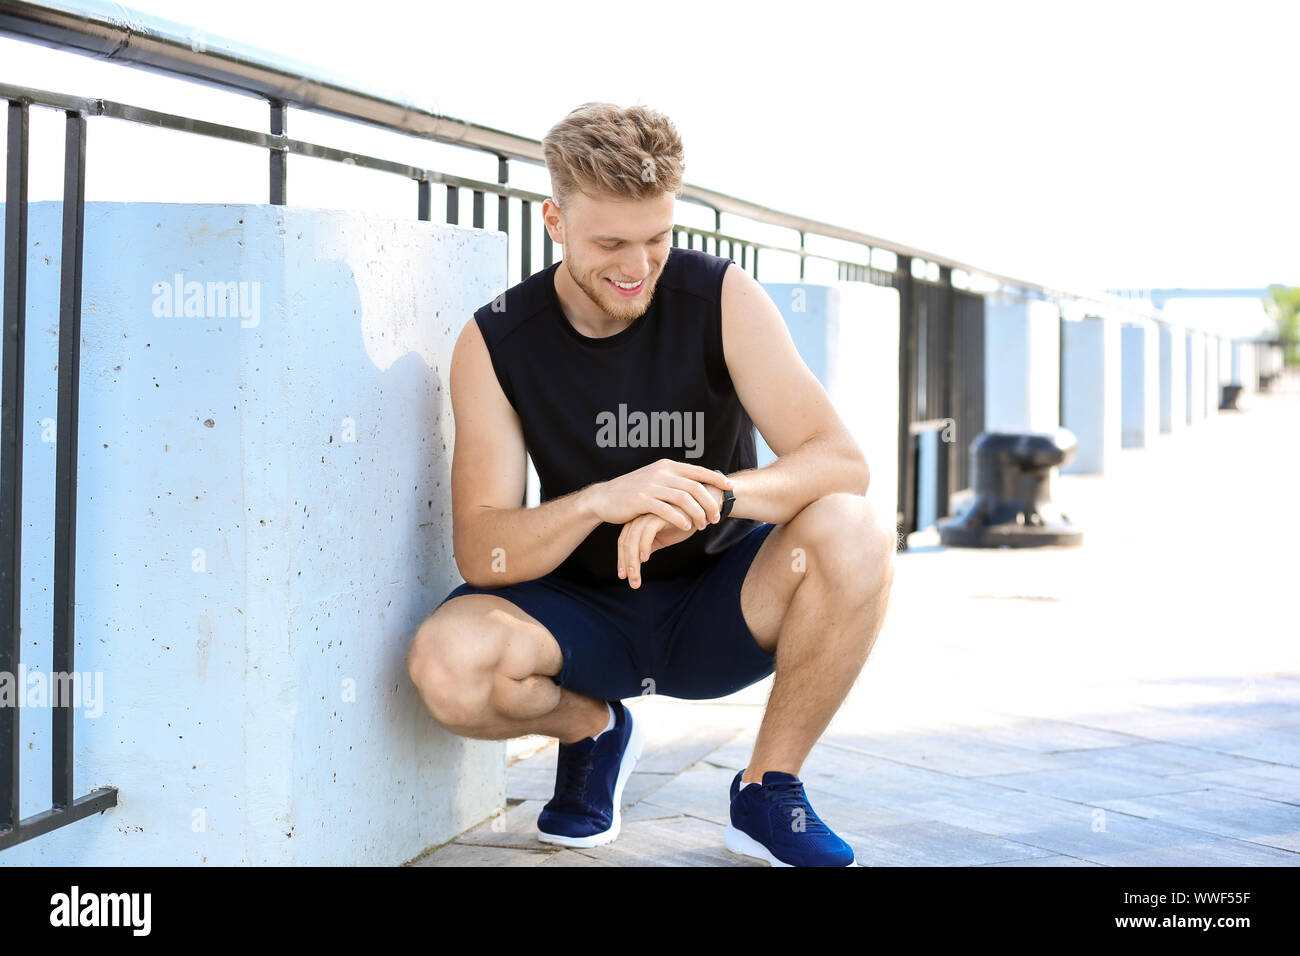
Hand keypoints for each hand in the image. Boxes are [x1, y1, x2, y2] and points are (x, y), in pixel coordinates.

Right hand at [585, 458, 731, 532]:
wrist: (604, 498)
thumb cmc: (633, 492)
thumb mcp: (656, 479)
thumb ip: (674, 480)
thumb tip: (696, 483)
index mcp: (667, 466)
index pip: (698, 471)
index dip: (716, 478)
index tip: (730, 487)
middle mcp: (661, 472)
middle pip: (695, 487)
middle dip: (709, 503)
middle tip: (716, 518)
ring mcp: (651, 485)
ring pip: (684, 499)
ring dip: (697, 513)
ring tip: (703, 526)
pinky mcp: (642, 499)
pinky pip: (667, 509)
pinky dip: (680, 519)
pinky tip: (686, 527)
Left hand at [617, 510, 697, 587]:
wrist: (704, 508)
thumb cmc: (683, 522)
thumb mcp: (663, 537)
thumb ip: (650, 545)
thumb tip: (638, 561)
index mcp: (639, 521)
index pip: (624, 541)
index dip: (622, 559)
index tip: (623, 577)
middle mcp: (641, 516)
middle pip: (626, 541)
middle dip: (627, 563)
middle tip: (633, 583)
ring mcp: (650, 512)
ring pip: (634, 538)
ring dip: (633, 560)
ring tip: (635, 577)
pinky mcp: (661, 512)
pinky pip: (647, 530)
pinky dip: (644, 545)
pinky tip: (645, 559)